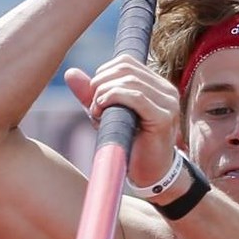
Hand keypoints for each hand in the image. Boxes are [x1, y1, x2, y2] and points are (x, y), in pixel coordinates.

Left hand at [65, 55, 186, 198]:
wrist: (150, 176)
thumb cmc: (130, 146)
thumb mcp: (106, 115)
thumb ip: (90, 94)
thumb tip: (70, 72)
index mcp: (156, 85)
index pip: (126, 62)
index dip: (103, 73)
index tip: (94, 96)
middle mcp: (166, 90)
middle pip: (125, 68)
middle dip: (100, 83)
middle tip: (93, 105)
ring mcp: (168, 103)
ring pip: (129, 81)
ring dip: (104, 93)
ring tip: (97, 112)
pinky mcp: (163, 117)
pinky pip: (136, 96)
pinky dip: (113, 99)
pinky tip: (102, 112)